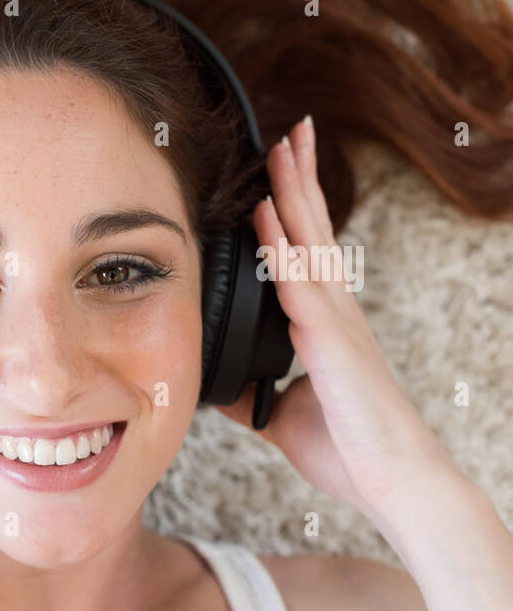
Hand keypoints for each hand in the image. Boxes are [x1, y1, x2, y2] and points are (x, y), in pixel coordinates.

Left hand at [214, 116, 456, 519]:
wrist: (390, 481)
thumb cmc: (347, 448)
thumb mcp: (280, 414)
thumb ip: (253, 392)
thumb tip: (219, 388)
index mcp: (324, 323)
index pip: (305, 250)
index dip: (292, 207)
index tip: (278, 167)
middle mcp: (335, 312)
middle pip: (314, 230)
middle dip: (300, 178)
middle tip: (291, 129)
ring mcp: (338, 322)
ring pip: (312, 243)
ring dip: (295, 193)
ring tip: (287, 145)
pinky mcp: (334, 344)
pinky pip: (303, 288)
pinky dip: (283, 251)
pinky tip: (267, 220)